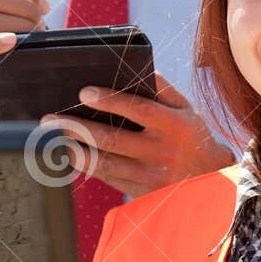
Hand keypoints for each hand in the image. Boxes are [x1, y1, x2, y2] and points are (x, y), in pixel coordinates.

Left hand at [41, 72, 233, 196]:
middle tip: (51, 120)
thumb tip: (139, 69)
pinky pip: (108, 179)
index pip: (138, 109)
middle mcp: (161, 151)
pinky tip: (70, 156)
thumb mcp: (186, 108)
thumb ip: (163, 88)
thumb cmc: (192, 135)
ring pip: (106, 164)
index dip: (110, 101)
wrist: (209, 179)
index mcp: (174, 125)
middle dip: (78, 128)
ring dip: (76, 150)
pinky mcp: (142, 192)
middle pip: (113, 139)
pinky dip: (87, 168)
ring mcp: (151, 176)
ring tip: (54, 139)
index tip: (83, 93)